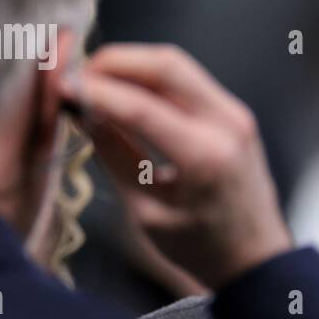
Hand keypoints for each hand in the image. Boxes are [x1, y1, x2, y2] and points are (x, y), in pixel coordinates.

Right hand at [65, 43, 292, 287]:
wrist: (256, 257)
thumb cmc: (202, 247)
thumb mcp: (147, 212)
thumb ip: (115, 158)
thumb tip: (82, 114)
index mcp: (205, 157)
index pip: (140, 106)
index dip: (95, 91)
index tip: (62, 87)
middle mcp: (226, 124)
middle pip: (165, 64)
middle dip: (114, 62)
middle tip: (78, 78)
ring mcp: (235, 113)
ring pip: (177, 65)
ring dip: (132, 66)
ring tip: (95, 83)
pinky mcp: (233, 112)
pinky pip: (188, 80)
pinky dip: (152, 78)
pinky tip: (125, 92)